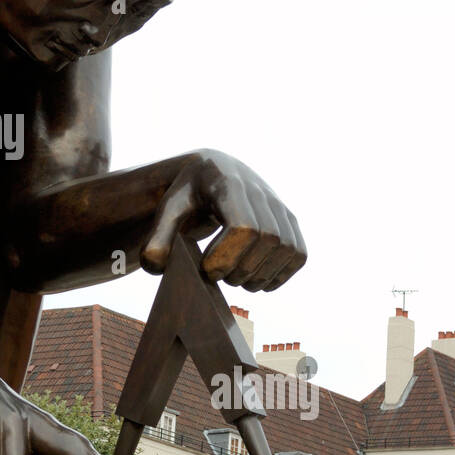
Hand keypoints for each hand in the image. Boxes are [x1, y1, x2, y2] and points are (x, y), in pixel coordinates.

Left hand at [140, 149, 305, 290]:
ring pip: (287, 249)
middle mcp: (260, 191)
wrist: (212, 173)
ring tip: (234, 280)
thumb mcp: (167, 210)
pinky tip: (256, 281)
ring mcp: (279, 206)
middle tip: (217, 277)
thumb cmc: (188, 195)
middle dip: (241, 269)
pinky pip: (298, 253)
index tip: (205, 270)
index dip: (226, 257)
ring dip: (261, 276)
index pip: (243, 226)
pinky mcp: (290, 221)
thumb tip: (156, 267)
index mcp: (228, 183)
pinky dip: (280, 274)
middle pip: (266, 240)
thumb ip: (157, 237)